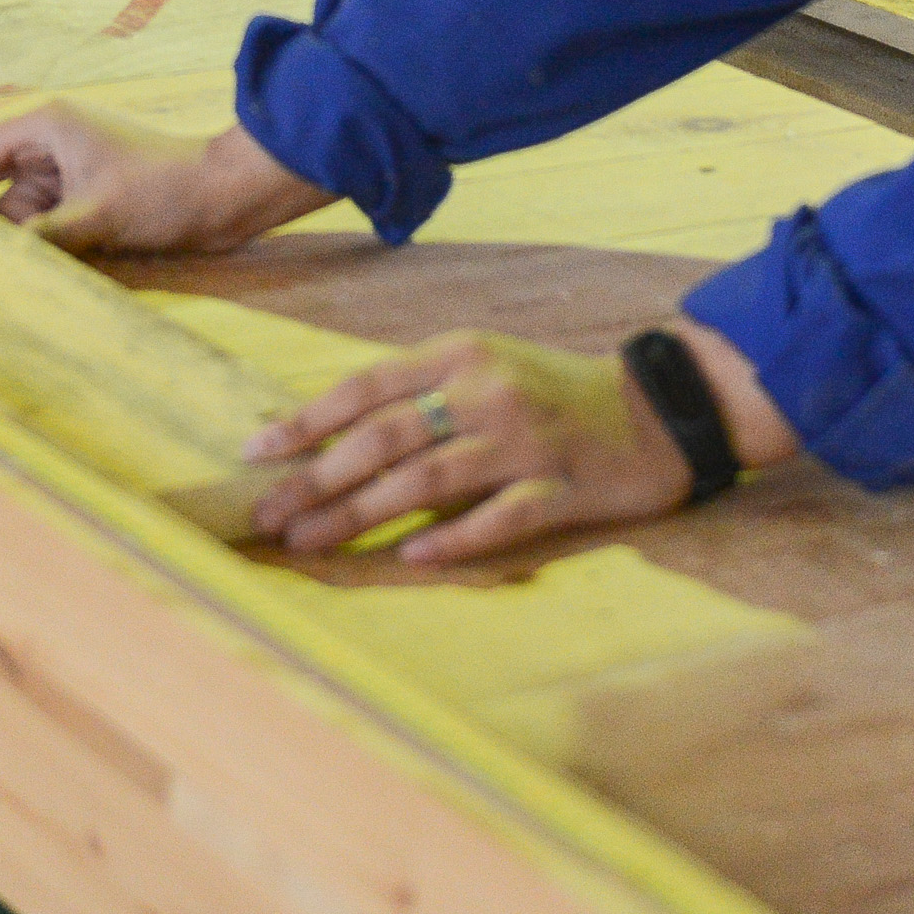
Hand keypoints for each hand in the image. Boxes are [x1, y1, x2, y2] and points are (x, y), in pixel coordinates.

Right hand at [0, 107, 325, 255]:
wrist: (226, 199)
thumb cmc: (167, 190)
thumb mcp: (99, 215)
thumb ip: (43, 238)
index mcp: (43, 132)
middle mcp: (45, 154)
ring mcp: (61, 183)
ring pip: (9, 224)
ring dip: (8, 247)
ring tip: (3, 264)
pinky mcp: (79, 210)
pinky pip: (37, 238)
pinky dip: (34, 256)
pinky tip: (28, 274)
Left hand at [239, 318, 793, 564]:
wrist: (658, 407)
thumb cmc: (554, 391)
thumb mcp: (484, 368)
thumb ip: (420, 393)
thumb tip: (334, 435)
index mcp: (460, 355)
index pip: (365, 388)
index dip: (306, 421)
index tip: (255, 452)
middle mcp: (485, 392)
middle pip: (384, 439)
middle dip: (316, 479)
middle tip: (266, 515)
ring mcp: (524, 441)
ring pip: (425, 480)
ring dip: (360, 514)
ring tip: (309, 542)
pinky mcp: (561, 486)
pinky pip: (497, 517)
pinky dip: (452, 538)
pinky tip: (410, 558)